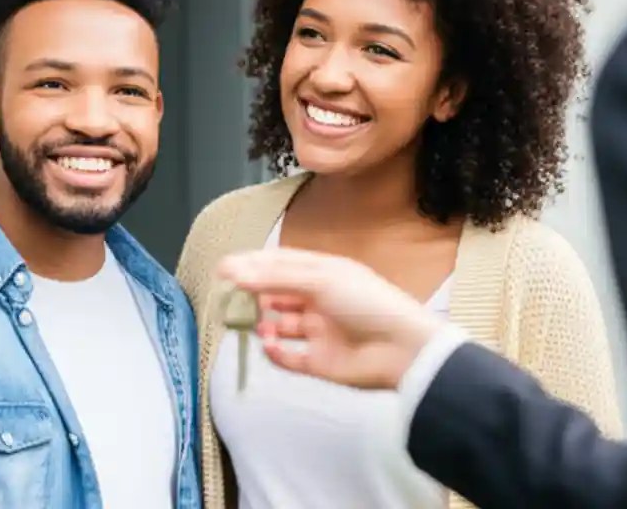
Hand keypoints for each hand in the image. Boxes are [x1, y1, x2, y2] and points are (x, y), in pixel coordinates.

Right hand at [217, 248, 440, 390]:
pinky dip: (275, 352)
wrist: (403, 349)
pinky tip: (271, 344)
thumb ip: (273, 277)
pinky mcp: (318, 361)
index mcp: (322, 273)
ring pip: (279, 326)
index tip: (224, 268)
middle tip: (231, 298)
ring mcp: (318, 331)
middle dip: (253, 296)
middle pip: (276, 295)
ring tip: (256, 324)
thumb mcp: (319, 280)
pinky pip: (287, 357)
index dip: (252, 265)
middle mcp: (318, 300)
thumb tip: (230, 270)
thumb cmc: (369, 303)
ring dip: (263, 324)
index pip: (280, 265)